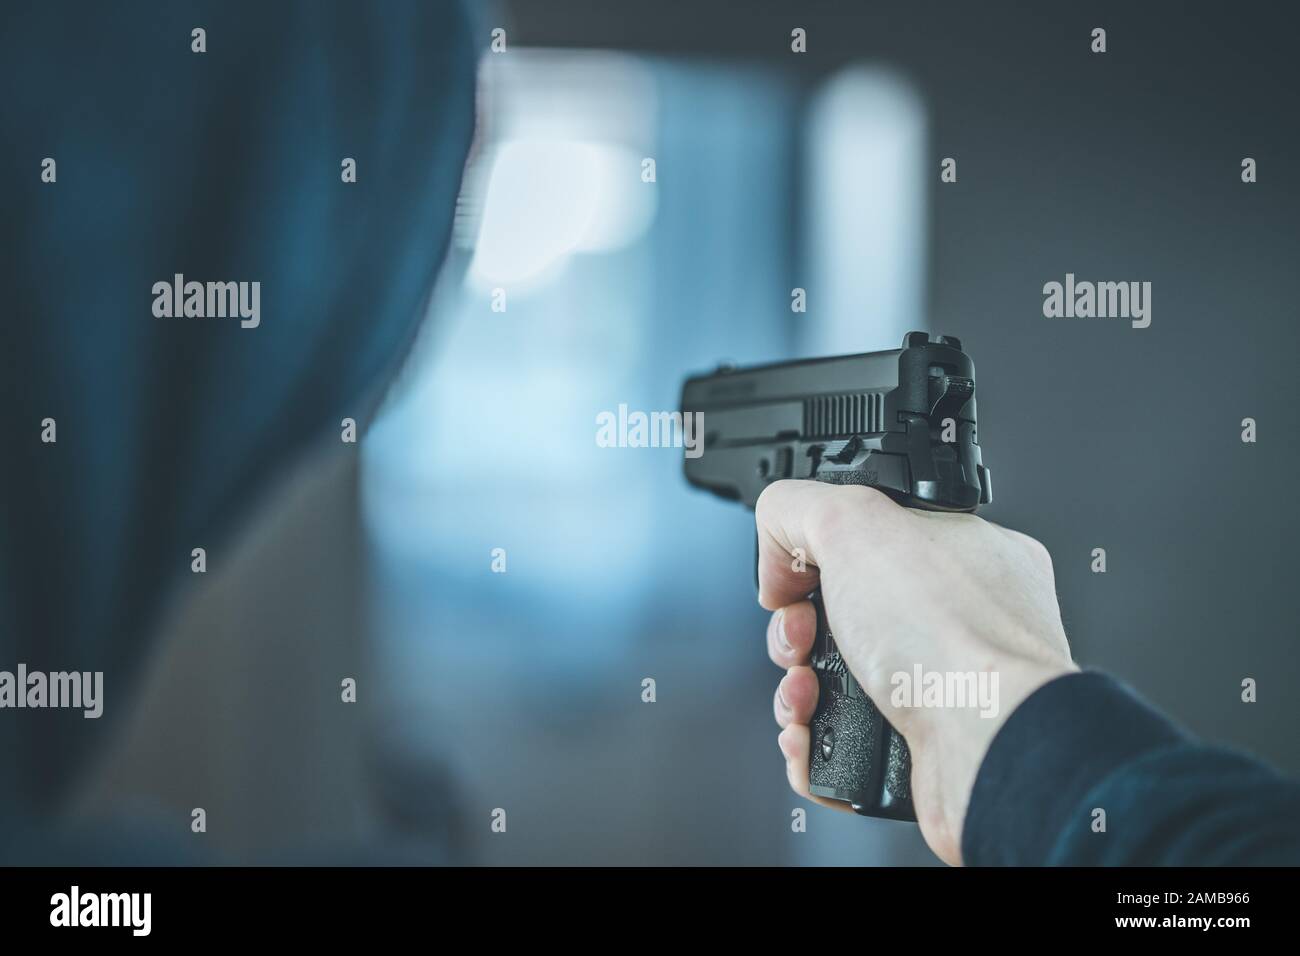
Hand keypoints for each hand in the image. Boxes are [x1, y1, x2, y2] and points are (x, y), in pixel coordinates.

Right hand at [757, 479, 1076, 864]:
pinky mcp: (923, 747)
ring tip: (805, 693)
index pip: (866, 542)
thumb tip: (778, 555)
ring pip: (836, 684)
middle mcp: (959, 621)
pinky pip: (845, 745)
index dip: (816, 560)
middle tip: (802, 638)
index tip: (800, 577)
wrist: (987, 747)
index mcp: (961, 553)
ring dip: (797, 691)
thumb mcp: (853, 521)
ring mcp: (942, 688)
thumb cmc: (954, 641)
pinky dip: (813, 744)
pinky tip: (810, 735)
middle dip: (797, 633)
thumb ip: (799, 507)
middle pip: (839, 617)